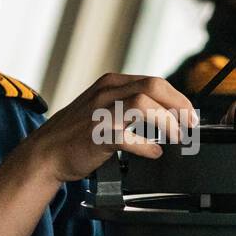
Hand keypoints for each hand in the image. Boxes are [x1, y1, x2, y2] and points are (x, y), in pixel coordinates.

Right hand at [28, 73, 196, 183]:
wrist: (46, 153)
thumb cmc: (76, 134)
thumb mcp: (101, 107)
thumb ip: (127, 104)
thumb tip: (164, 113)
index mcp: (111, 84)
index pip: (154, 82)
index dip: (178, 98)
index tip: (189, 114)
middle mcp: (107, 93)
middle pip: (154, 86)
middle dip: (179, 105)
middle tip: (190, 124)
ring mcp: (101, 113)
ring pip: (144, 104)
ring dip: (167, 122)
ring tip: (176, 137)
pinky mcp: (97, 135)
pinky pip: (127, 136)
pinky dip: (145, 145)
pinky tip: (153, 152)